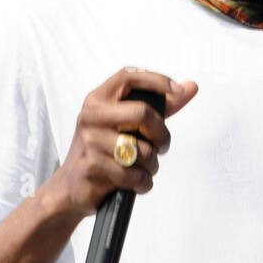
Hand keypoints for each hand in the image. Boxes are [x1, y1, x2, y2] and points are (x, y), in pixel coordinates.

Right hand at [52, 66, 198, 220]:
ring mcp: (89, 142)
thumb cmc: (103, 150)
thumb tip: (191, 86)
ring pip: (142, 150)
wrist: (71, 186)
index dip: (157, 80)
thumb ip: (160, 106)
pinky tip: (138, 182)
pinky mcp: (92, 168)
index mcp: (97, 99)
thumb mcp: (125, 123)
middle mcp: (90, 116)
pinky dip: (143, 182)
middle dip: (161, 134)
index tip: (178, 91)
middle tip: (162, 146)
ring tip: (144, 168)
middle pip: (142, 113)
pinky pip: (134, 175)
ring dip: (152, 165)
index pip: (129, 76)